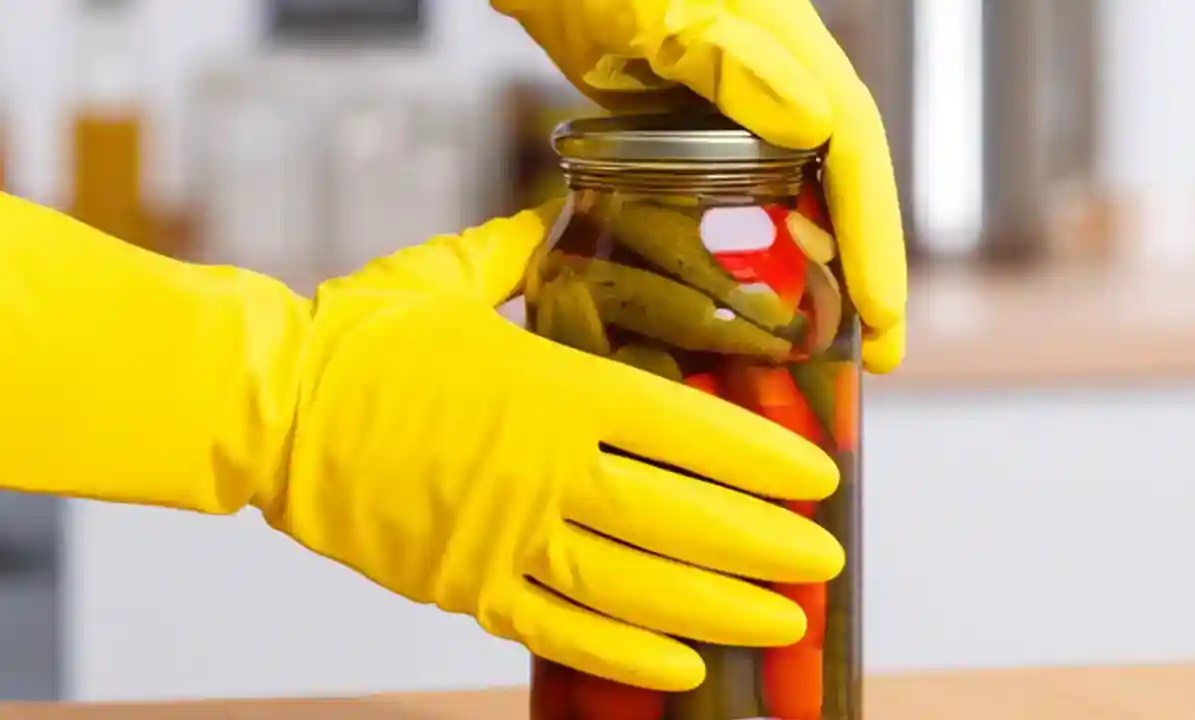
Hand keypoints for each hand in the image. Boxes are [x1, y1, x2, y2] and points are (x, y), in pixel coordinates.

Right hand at [264, 202, 843, 690]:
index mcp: (553, 385)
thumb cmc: (359, 336)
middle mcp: (543, 467)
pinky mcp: (464, 585)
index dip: (761, 459)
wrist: (266, 405)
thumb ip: (523, 248)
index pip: (687, 427)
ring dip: (718, 607)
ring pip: (633, 585)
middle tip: (824, 561)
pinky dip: (626, 652)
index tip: (817, 477)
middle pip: (680, 517)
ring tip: (784, 620)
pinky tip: (685, 664)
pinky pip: (559, 630)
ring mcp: (503, 534)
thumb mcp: (453, 274)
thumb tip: (563, 212)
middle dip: (764, 544)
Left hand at [494, 0, 906, 371]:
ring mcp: (742, 109)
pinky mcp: (700, 132)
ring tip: (832, 348)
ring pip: (799, 199)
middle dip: (865, 272)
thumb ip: (727, 56)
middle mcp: (781, 81)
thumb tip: (816, 122)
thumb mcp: (658, 10)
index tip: (881, 308)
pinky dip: (760, 252)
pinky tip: (756, 301)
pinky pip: (747, 200)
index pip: (852, 146)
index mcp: (789, 49)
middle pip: (841, 185)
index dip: (872, 231)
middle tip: (881, 355)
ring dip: (818, 273)